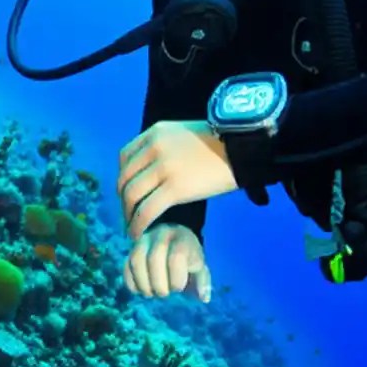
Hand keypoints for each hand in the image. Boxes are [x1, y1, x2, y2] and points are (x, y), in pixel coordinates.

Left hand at [118, 120, 237, 238]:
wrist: (244, 148)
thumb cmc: (221, 144)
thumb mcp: (184, 135)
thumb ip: (164, 147)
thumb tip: (152, 170)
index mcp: (155, 132)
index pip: (125, 157)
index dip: (123, 178)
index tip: (126, 193)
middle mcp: (154, 147)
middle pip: (125, 178)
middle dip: (123, 200)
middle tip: (128, 215)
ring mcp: (163, 167)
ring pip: (132, 195)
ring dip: (127, 215)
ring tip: (131, 227)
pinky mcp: (175, 188)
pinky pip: (147, 210)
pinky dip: (138, 224)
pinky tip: (137, 234)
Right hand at [124, 224, 212, 301]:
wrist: (172, 236)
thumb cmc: (188, 256)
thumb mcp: (199, 266)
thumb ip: (202, 281)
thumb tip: (203, 298)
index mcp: (181, 239)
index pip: (176, 257)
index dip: (176, 279)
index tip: (178, 288)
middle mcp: (161, 236)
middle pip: (154, 258)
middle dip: (158, 284)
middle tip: (164, 294)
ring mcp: (143, 241)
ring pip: (136, 260)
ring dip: (143, 284)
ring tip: (151, 293)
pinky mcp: (131, 249)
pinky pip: (126, 265)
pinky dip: (130, 282)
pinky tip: (139, 290)